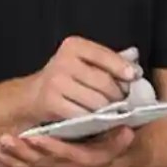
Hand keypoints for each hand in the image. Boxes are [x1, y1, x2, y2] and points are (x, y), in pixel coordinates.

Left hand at [0, 126, 136, 166]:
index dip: (52, 148)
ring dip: (12, 159)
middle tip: (6, 139)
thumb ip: (122, 138)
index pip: (68, 156)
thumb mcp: (125, 141)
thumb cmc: (116, 149)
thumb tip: (125, 130)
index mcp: (88, 162)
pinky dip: (10, 165)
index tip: (37, 138)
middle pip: (43, 164)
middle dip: (23, 152)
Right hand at [23, 37, 138, 122]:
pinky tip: (97, 121)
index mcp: (73, 46)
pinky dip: (93, 120)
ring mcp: (56, 82)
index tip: (135, 76)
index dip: (121, 66)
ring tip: (112, 111)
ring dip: (108, 110)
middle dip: (118, 94)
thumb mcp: (83, 62)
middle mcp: (63, 60)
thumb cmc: (64, 78)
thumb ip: (107, 61)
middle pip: (103, 81)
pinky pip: (83, 114)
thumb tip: (135, 59)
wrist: (31, 96)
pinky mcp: (51, 102)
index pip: (104, 55)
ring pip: (96, 100)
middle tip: (123, 101)